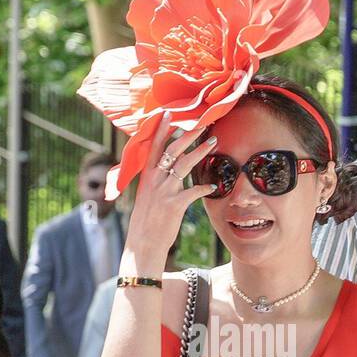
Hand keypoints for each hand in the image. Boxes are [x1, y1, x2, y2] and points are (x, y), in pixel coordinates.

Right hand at [125, 113, 218, 263]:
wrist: (142, 243)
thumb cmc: (145, 221)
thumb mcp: (146, 196)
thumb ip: (155, 181)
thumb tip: (165, 171)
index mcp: (147, 176)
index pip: (154, 147)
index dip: (161, 129)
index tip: (168, 113)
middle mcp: (155, 180)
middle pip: (172, 150)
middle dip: (187, 135)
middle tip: (202, 123)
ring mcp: (165, 191)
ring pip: (185, 165)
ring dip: (201, 152)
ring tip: (213, 142)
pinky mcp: (175, 204)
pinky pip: (194, 191)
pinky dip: (204, 187)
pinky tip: (213, 186)